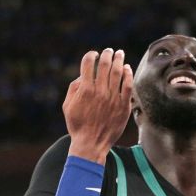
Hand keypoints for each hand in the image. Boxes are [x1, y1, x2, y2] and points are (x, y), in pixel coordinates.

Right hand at [63, 48, 133, 163]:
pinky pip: (128, 85)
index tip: (93, 54)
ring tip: (119, 54)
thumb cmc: (77, 126)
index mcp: (85, 90)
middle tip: (109, 51)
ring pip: (118, 72)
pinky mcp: (124, 106)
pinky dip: (128, 74)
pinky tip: (127, 68)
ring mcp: (113, 98)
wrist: (91, 144)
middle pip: (105, 65)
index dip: (91, 55)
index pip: (88, 63)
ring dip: (119, 60)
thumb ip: (73, 88)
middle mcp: (100, 91)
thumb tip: (83, 76)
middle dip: (107, 54)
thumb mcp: (67, 106)